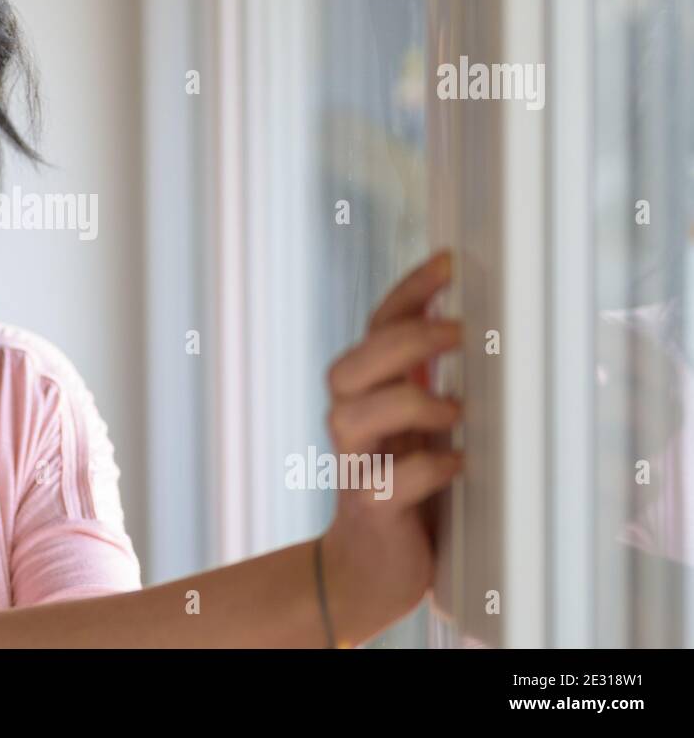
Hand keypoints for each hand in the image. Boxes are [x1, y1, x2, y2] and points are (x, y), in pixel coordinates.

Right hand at [318, 249, 463, 644]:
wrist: (370, 567)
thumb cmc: (405, 486)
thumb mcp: (418, 423)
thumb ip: (428, 379)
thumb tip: (480, 327)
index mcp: (366, 393)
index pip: (376, 327)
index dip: (408, 292)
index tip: (449, 262)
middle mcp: (350, 424)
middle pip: (349, 365)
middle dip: (403, 342)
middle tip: (459, 335)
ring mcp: (354, 466)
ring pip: (351, 417)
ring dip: (408, 404)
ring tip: (453, 412)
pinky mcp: (371, 509)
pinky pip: (389, 481)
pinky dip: (429, 468)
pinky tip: (459, 464)